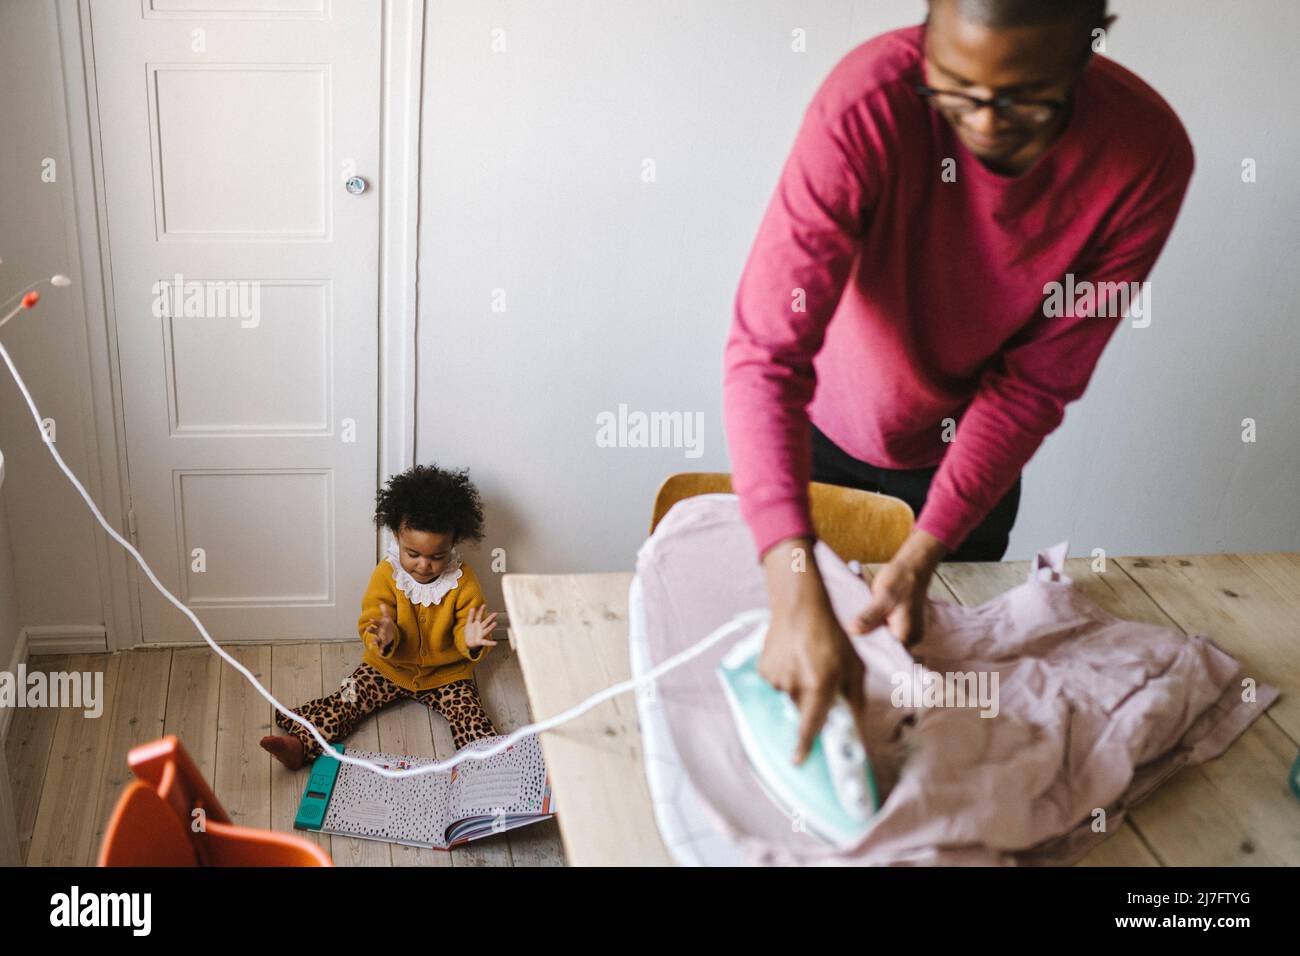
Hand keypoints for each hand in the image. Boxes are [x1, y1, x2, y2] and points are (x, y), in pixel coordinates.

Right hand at [363, 603, 397, 654]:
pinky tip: (380, 653)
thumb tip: (382, 604)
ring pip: (376, 640)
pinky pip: (381, 648)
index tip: (371, 619)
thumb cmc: (386, 627)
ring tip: (373, 644)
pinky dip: (380, 651)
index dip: (374, 621)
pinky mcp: (383, 645)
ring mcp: (380, 639)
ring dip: (374, 641)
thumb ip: (385, 612)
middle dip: (371, 630)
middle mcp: (378, 632)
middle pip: (373, 631)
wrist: (388, 636)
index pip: (376, 622)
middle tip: (369, 628)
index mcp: (379, 625)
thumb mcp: (386, 619)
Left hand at [464, 604, 499, 649]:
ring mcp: (481, 634)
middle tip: (495, 613)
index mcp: (477, 623)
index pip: (479, 616)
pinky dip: (491, 643)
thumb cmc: (470, 632)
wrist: (468, 642)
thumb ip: (470, 616)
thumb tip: (472, 608)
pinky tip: (495, 643)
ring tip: (495, 623)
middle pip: (486, 622)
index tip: (484, 605)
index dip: (481, 611)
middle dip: (490, 618)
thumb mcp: (468, 624)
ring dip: (491, 627)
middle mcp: (481, 628)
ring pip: (487, 630)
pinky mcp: (480, 641)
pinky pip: (486, 642)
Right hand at [759, 537, 868, 764]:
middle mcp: (795, 684)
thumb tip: (854, 726)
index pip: (810, 726)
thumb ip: (855, 700)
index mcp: (820, 684)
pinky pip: (777, 687)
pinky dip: (786, 680)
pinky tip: (794, 661)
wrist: (800, 607)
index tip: (798, 760)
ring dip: (800, 691)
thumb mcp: (854, 667)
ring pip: (790, 699)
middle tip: (819, 684)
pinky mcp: (763, 671)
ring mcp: (776, 678)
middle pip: (803, 713)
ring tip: (807, 665)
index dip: (804, 747)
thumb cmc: (830, 635)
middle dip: (812, 707)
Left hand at [852, 530, 947, 645]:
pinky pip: (885, 631)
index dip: (869, 652)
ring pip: (884, 639)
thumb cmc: (901, 580)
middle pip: (885, 648)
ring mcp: (905, 631)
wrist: (912, 567)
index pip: (886, 653)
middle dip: (867, 643)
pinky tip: (862, 623)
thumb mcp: (882, 598)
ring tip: (852, 631)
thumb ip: (869, 617)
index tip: (850, 648)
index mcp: (906, 635)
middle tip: (847, 638)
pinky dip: (874, 627)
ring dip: (870, 635)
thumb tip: (853, 631)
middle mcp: (909, 638)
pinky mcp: (900, 624)